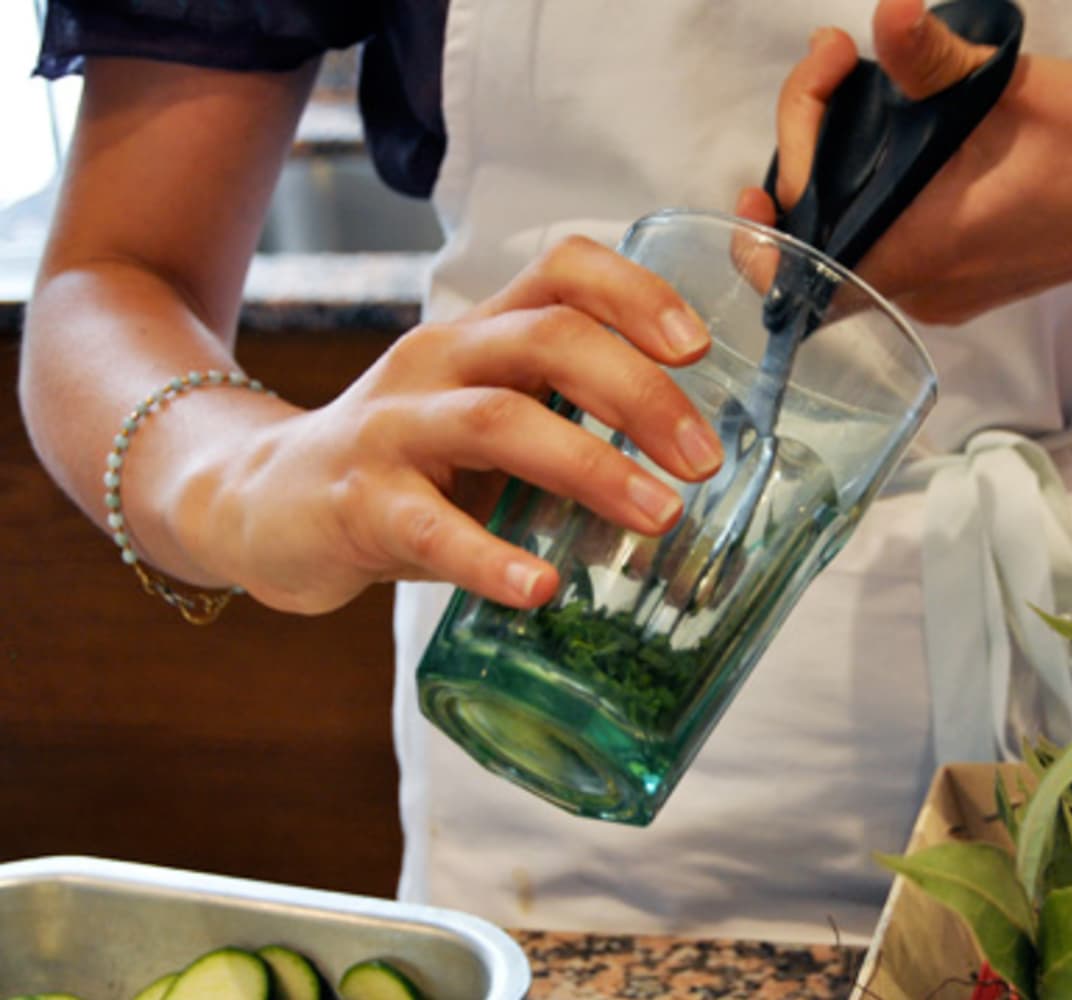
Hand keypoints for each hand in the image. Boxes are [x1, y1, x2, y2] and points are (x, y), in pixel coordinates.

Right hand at [169, 237, 723, 614]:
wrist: (263, 500)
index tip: (698, 349)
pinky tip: (540, 587)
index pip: (564, 271)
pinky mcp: (357, 501)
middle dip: (639, 393)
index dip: (639, 295)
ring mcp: (392, 426)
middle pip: (549, 338)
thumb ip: (567, 431)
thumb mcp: (486, 420)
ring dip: (591, 466)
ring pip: (499, 419)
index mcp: (481, 334)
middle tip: (703, 461)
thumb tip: (677, 487)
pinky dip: (490, 557)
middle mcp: (439, 360)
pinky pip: (428, 524)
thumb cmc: (405, 463)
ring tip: (658, 516)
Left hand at [737, 0, 1071, 323]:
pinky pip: (889, 243)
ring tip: (853, 77)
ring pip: (852, 241)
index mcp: (931, 252)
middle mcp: (929, 287)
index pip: (807, 273)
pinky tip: (885, 125)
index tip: (767, 173)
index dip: (768, 233)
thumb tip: (890, 12)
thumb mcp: (1015, 88)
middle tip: (838, 61)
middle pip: (820, 244)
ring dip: (835, 166)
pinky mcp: (967, 275)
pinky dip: (870, 189)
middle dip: (803, 152)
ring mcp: (948, 288)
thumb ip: (933, 60)